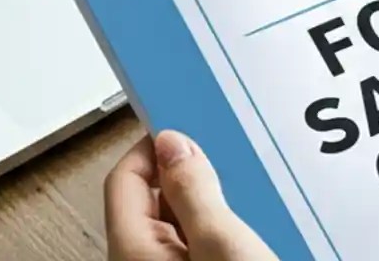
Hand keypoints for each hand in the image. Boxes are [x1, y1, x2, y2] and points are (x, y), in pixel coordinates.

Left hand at [105, 130, 277, 260]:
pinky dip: (221, 231)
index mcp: (133, 249)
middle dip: (192, 178)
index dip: (153, 148)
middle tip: (227, 164)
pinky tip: (253, 230)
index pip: (124, 178)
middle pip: (155, 200)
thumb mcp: (221, 242)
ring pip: (181, 224)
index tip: (186, 129)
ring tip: (250, 201)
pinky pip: (198, 245)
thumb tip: (172, 144)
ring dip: (212, 207)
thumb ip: (193, 191)